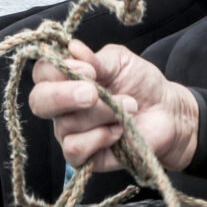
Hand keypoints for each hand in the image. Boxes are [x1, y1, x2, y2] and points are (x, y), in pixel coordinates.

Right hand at [29, 38, 199, 172]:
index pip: (42, 73)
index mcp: (65, 79)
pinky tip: (119, 130)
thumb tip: (72, 48)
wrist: (167, 111)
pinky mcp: (82, 157)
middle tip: (93, 93)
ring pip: (66, 124)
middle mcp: (61, 107)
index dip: (59, 70)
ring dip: (103, 113)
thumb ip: (96, 58)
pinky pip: (75, 150)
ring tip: (129, 107)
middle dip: (64, 95)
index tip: (91, 70)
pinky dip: (100, 137)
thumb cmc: (141, 83)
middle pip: (38, 101)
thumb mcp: (121, 61)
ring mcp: (69, 132)